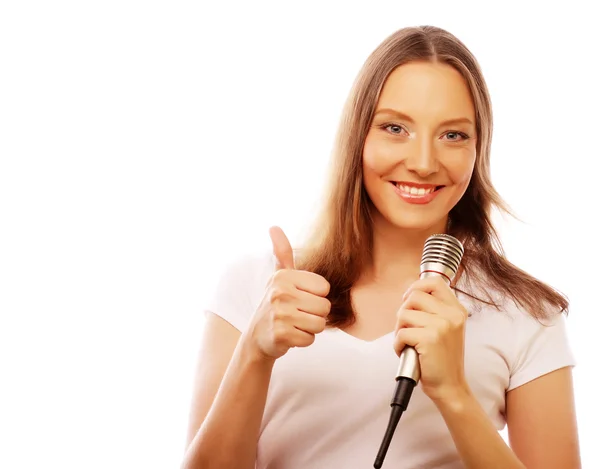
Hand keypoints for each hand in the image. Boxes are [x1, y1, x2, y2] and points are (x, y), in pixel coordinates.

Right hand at [244, 226, 330, 361]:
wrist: (256, 337)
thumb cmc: (275, 304)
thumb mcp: (279, 277)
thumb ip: (282, 253)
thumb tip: (274, 227)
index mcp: (284, 276)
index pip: (324, 288)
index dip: (316, 296)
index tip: (300, 298)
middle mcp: (280, 292)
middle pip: (324, 307)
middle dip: (314, 314)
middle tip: (297, 314)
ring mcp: (280, 314)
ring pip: (319, 324)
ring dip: (310, 328)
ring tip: (294, 324)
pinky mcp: (281, 335)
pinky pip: (310, 339)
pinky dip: (303, 340)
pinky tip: (290, 335)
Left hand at [393, 276, 469, 402]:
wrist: (450, 386)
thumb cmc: (442, 358)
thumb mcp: (446, 328)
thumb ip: (433, 310)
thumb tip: (409, 294)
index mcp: (456, 310)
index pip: (434, 282)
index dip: (416, 287)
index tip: (409, 300)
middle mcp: (452, 315)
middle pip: (413, 297)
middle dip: (403, 313)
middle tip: (408, 329)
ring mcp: (442, 326)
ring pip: (403, 314)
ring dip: (399, 330)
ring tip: (409, 343)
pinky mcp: (429, 338)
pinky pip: (401, 333)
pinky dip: (398, 345)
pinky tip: (407, 352)